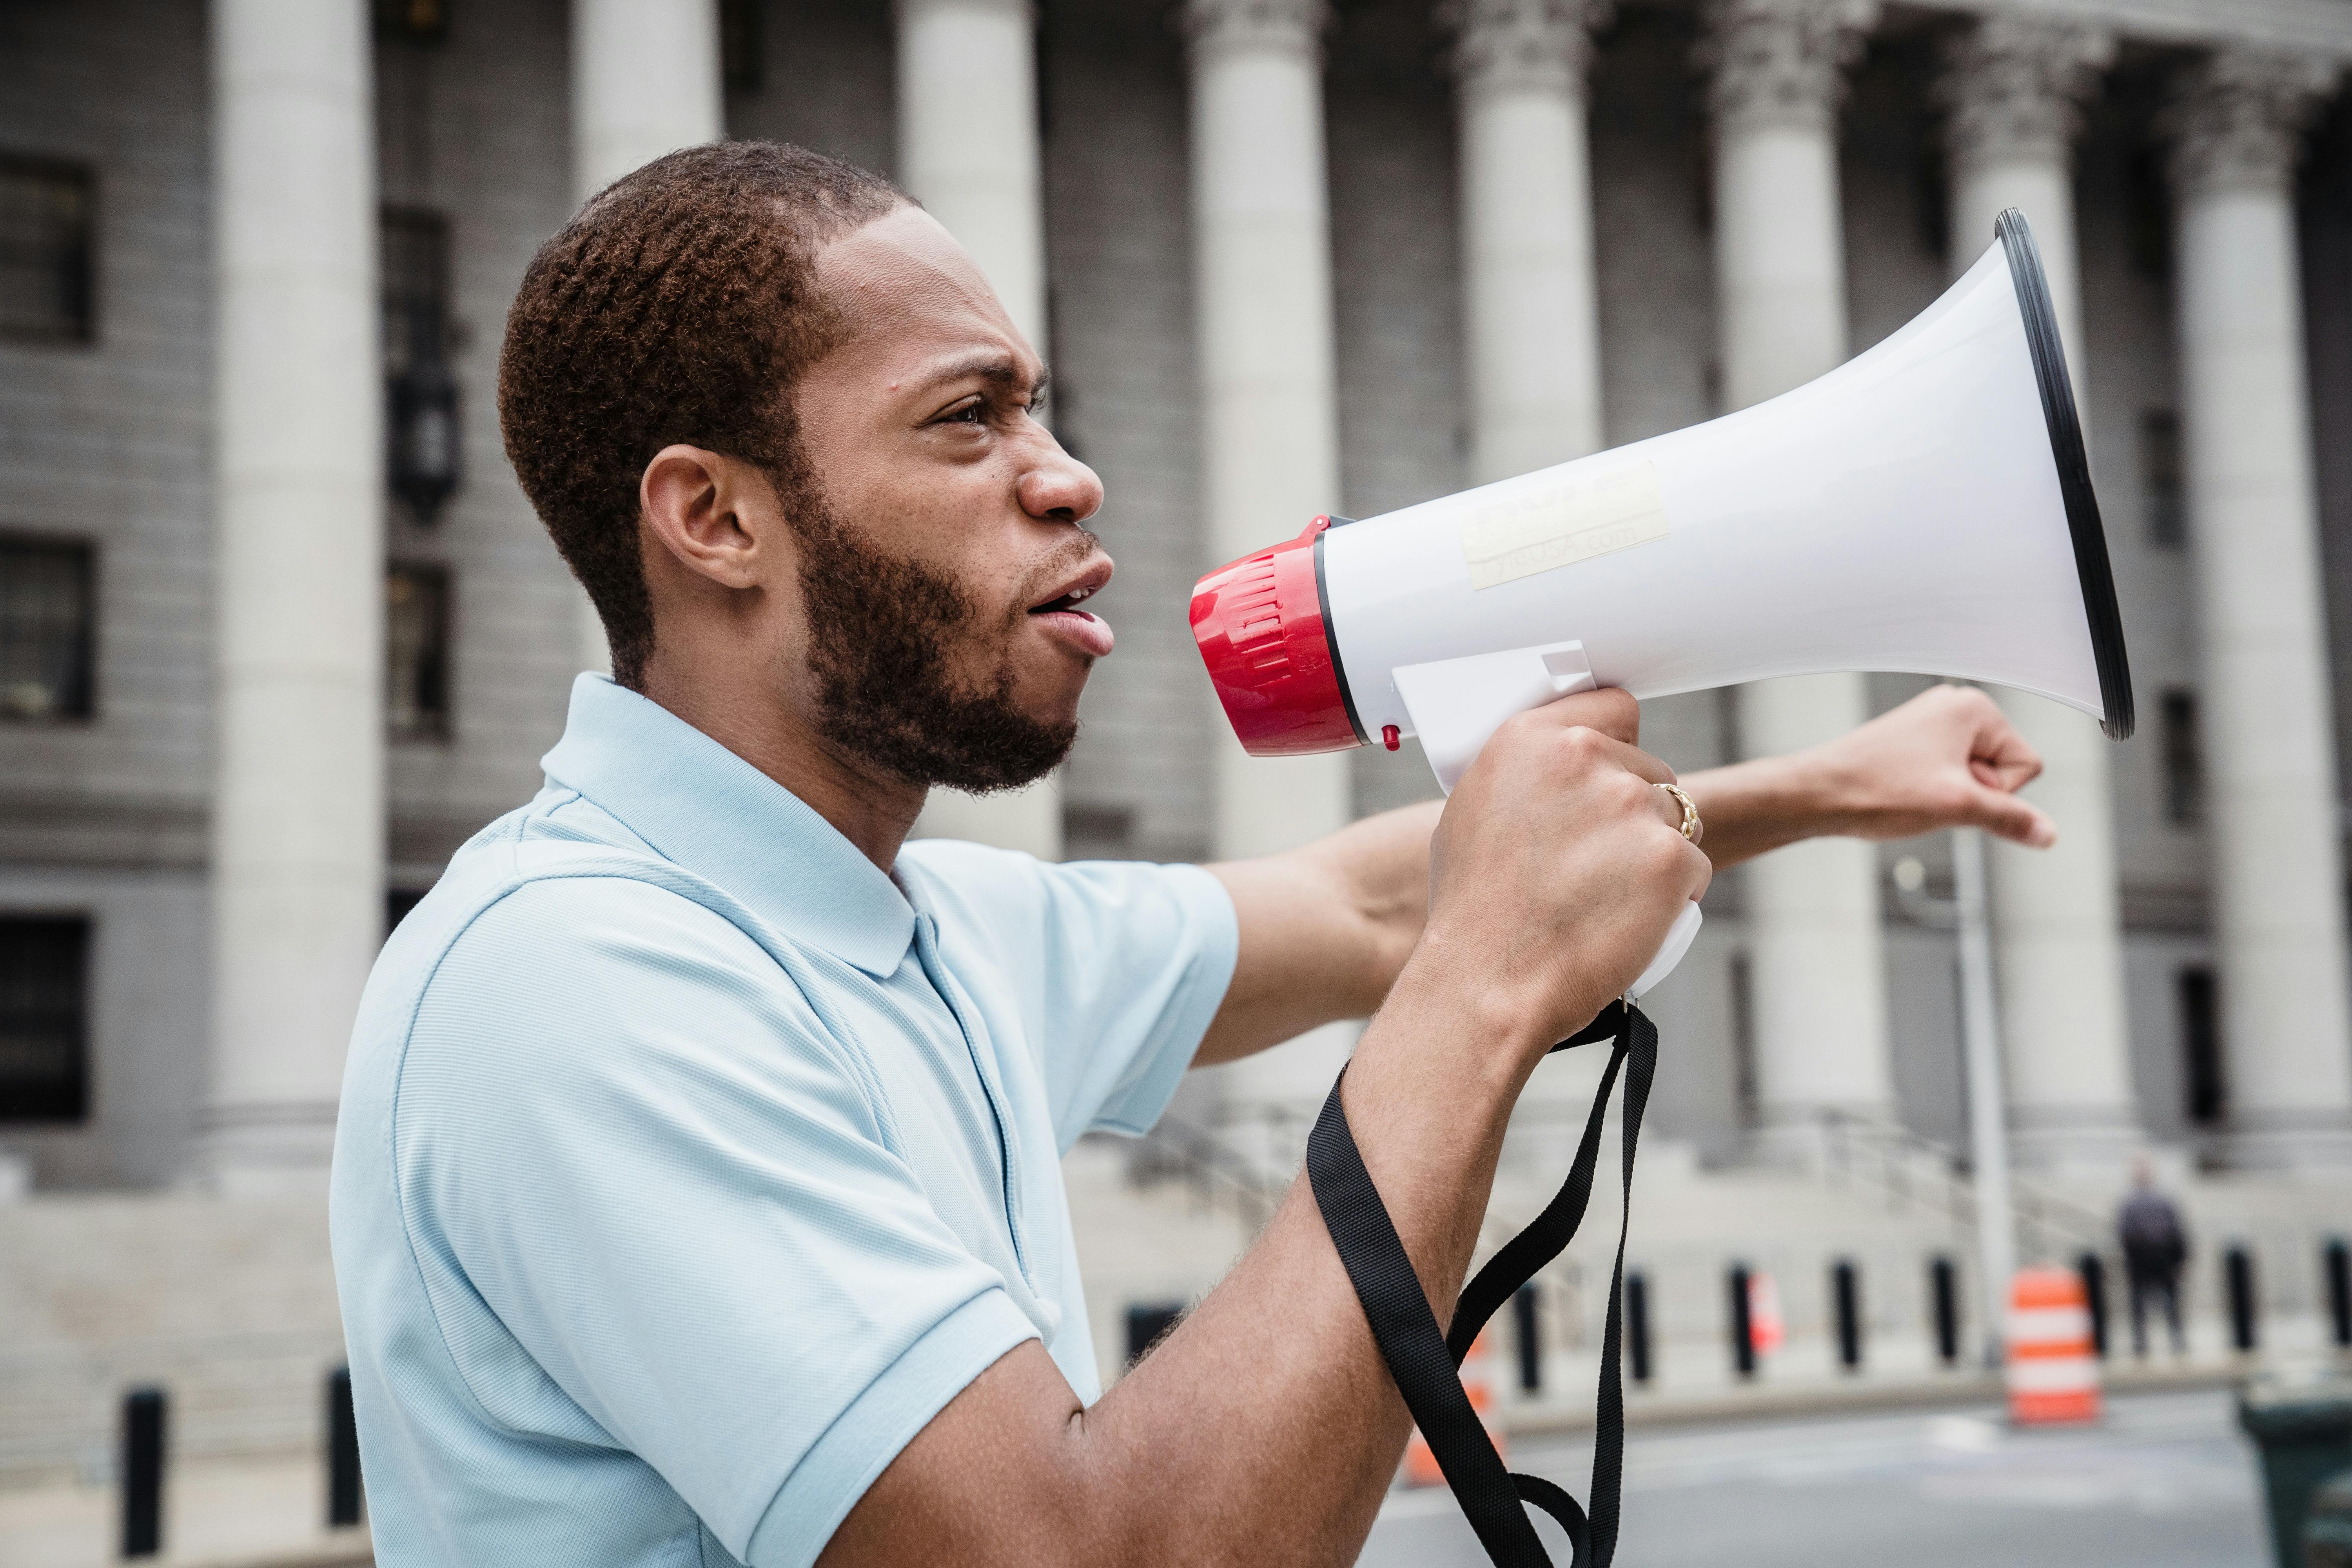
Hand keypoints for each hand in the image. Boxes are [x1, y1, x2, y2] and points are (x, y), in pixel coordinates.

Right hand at [1411, 689, 1711, 1056]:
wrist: (1487, 982)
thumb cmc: (1474, 910)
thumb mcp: (1475, 812)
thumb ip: (1526, 773)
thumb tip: (1561, 770)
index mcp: (1531, 737)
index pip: (1615, 707)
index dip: (1618, 744)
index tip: (1611, 774)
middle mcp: (1584, 757)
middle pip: (1650, 770)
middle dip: (1634, 813)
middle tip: (1593, 865)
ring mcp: (1632, 806)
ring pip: (1676, 818)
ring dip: (1655, 853)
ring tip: (1605, 897)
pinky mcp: (1670, 857)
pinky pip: (1693, 867)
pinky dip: (1674, 896)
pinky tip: (1628, 919)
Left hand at [1805, 684, 2054, 846]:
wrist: (1817, 794)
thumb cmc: (1876, 789)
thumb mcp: (1957, 807)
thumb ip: (2010, 818)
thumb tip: (2048, 833)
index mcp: (1973, 708)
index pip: (2027, 764)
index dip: (1996, 792)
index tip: (1952, 790)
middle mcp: (1954, 707)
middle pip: (2002, 769)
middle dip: (1973, 793)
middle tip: (1928, 792)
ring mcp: (1932, 724)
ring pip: (1974, 777)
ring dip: (1951, 796)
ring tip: (1911, 793)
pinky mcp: (1914, 743)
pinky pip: (1948, 777)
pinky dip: (1933, 793)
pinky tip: (1904, 793)